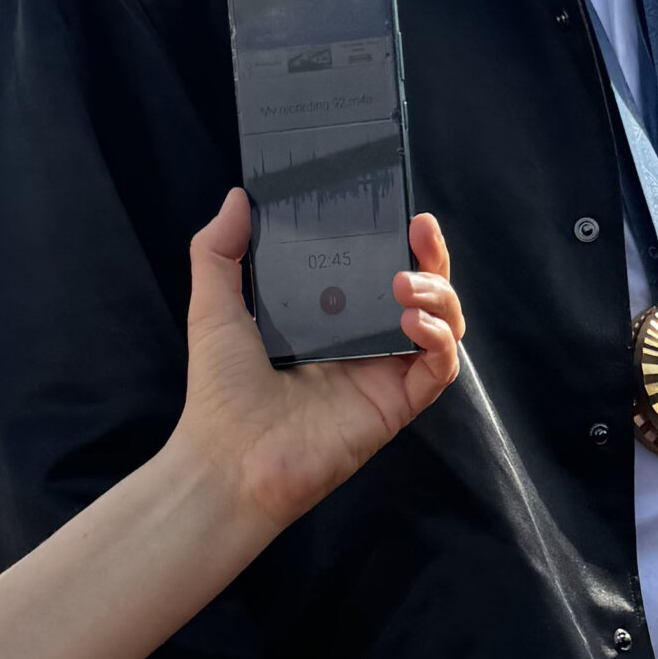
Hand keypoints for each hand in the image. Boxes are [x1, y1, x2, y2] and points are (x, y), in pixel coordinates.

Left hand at [172, 191, 465, 532]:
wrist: (226, 461)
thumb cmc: (219, 392)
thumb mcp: (213, 307)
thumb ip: (219, 250)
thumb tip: (239, 196)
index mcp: (331, 320)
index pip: (381, 271)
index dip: (400, 241)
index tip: (401, 212)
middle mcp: (364, 343)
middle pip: (425, 293)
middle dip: (432, 258)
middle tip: (419, 230)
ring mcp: (385, 375)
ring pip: (443, 325)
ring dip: (438, 295)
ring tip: (407, 284)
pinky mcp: (397, 405)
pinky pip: (439, 368)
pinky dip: (439, 340)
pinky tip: (412, 324)